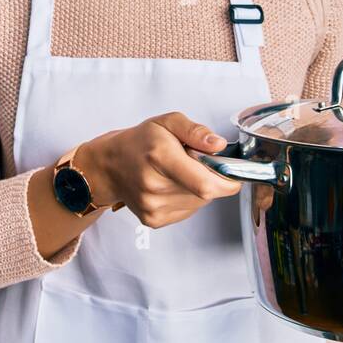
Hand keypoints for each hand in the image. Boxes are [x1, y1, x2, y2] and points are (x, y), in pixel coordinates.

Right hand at [76, 112, 242, 226]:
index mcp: (160, 157)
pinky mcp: (153, 220)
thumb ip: (196, 131)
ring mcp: (153, 206)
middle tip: (197, 163)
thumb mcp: (167, 122)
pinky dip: (188, 199)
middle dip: (212, 179)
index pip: (205, 183)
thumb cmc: (140, 142)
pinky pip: (187, 211)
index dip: (227, 181)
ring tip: (180, 173)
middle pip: (205, 193)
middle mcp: (155, 186)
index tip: (232, 171)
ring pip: (199, 203)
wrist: (110, 166)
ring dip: (199, 189)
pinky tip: (172, 185)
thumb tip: (219, 146)